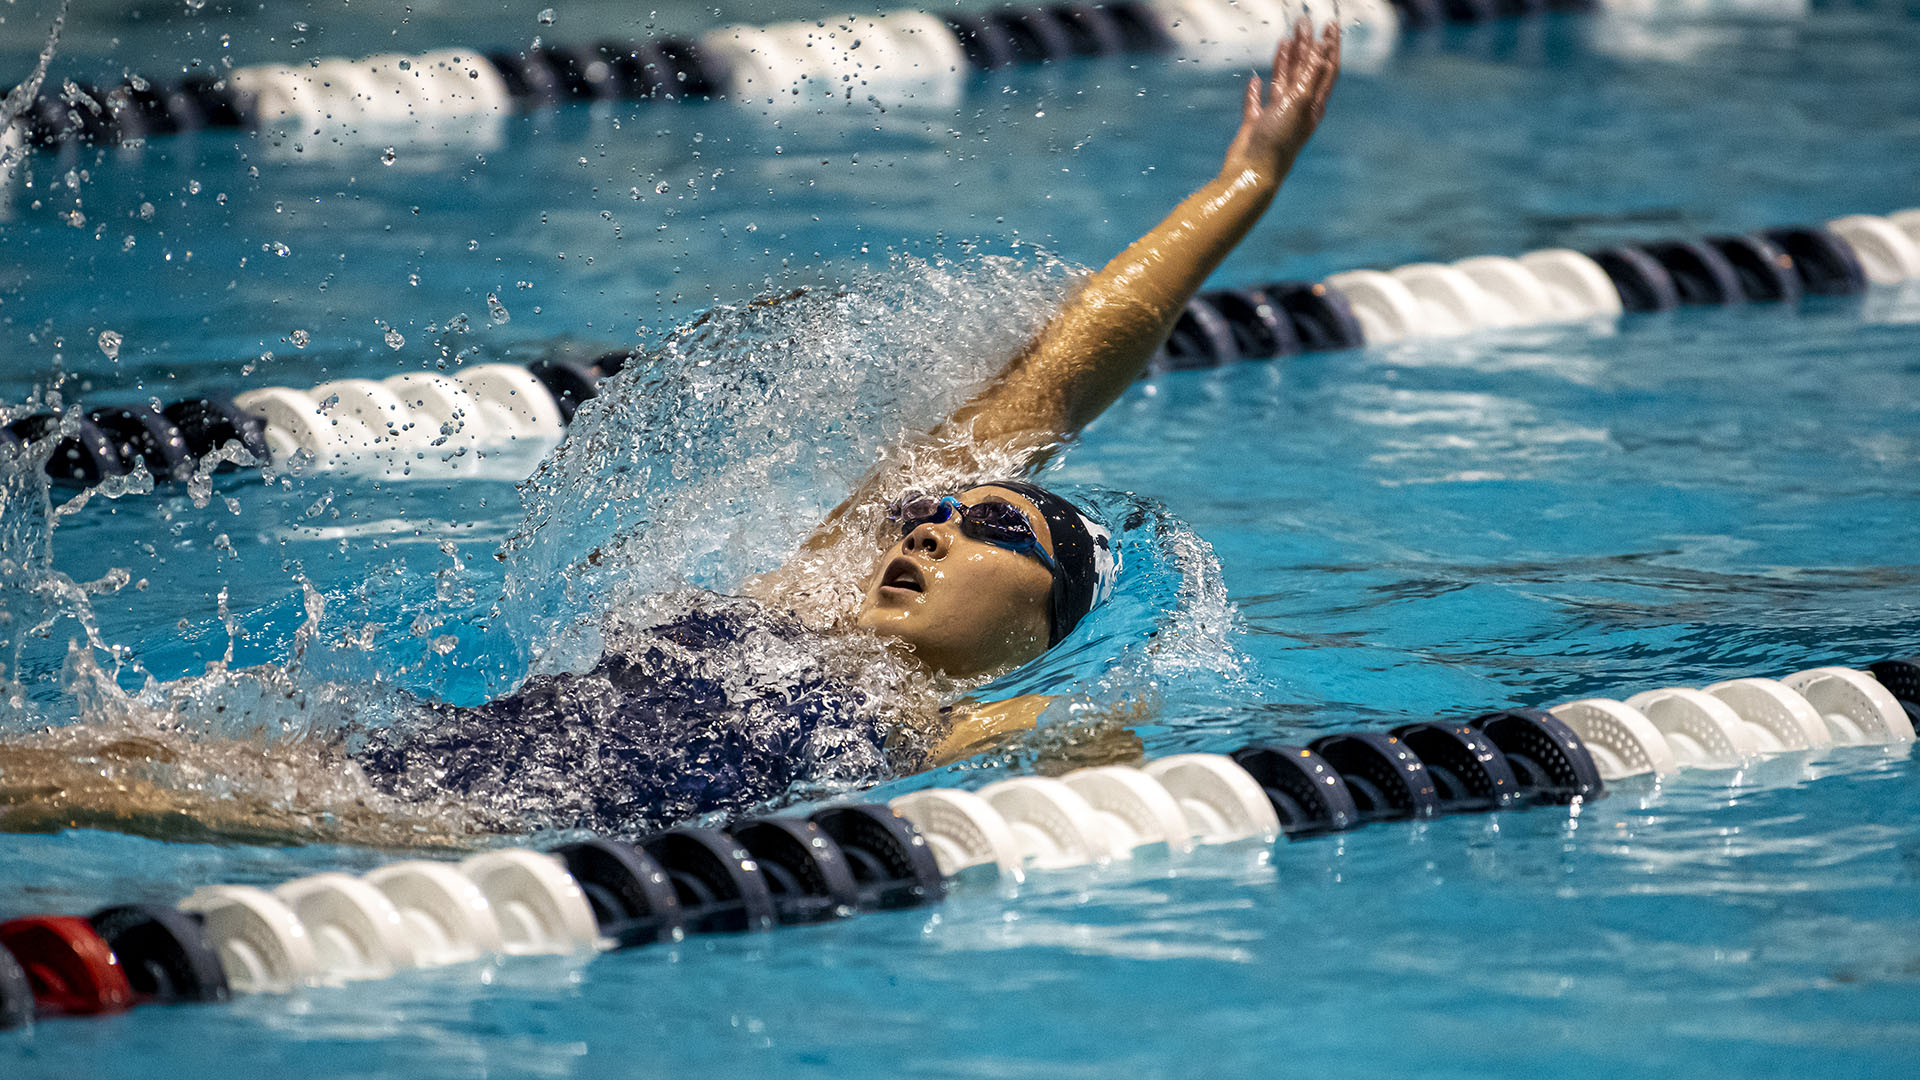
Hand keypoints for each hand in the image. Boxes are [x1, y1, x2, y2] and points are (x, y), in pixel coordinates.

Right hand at [1222, 19, 1339, 181]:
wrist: (1251, 173)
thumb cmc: (1278, 141)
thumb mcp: (1299, 102)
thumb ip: (1311, 74)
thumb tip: (1323, 47)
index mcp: (1312, 105)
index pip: (1326, 69)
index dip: (1329, 46)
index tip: (1330, 24)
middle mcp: (1297, 109)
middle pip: (1305, 71)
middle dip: (1306, 47)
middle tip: (1304, 23)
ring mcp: (1276, 117)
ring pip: (1283, 83)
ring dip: (1285, 62)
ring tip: (1286, 40)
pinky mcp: (1255, 126)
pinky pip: (1256, 103)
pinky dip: (1256, 92)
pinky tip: (1255, 80)